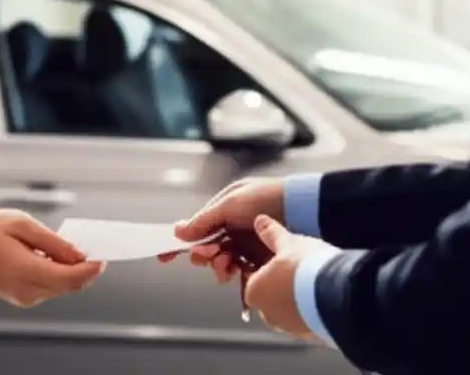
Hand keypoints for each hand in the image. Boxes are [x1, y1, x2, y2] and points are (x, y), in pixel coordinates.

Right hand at [0, 209, 106, 307]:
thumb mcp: (23, 225)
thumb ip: (54, 242)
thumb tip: (80, 255)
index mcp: (28, 271)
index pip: (72, 277)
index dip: (92, 268)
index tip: (103, 255)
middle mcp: (28, 291)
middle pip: (72, 285)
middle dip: (85, 268)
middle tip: (91, 247)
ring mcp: (25, 298)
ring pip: (63, 287)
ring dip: (70, 270)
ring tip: (64, 247)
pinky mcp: (23, 298)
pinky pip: (51, 287)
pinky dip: (58, 273)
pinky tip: (49, 256)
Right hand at [158, 177, 283, 282]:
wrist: (304, 209)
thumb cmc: (267, 198)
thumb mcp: (230, 203)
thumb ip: (204, 220)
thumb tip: (178, 231)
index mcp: (224, 210)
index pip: (197, 228)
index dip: (181, 243)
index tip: (165, 257)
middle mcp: (234, 227)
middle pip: (207, 249)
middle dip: (203, 255)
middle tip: (208, 256)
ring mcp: (247, 244)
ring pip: (222, 262)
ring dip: (218, 265)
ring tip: (224, 264)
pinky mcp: (260, 258)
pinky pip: (240, 271)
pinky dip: (233, 273)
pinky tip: (235, 271)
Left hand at [244, 214, 327, 340]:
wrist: (338, 293)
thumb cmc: (307, 267)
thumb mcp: (288, 243)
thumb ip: (271, 234)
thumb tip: (260, 222)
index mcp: (254, 292)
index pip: (255, 278)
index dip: (269, 267)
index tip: (282, 260)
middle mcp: (268, 314)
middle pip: (272, 296)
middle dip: (284, 285)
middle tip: (301, 270)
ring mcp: (290, 327)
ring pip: (291, 310)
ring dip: (300, 299)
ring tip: (317, 282)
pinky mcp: (311, 335)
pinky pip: (309, 321)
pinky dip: (314, 311)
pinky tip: (325, 297)